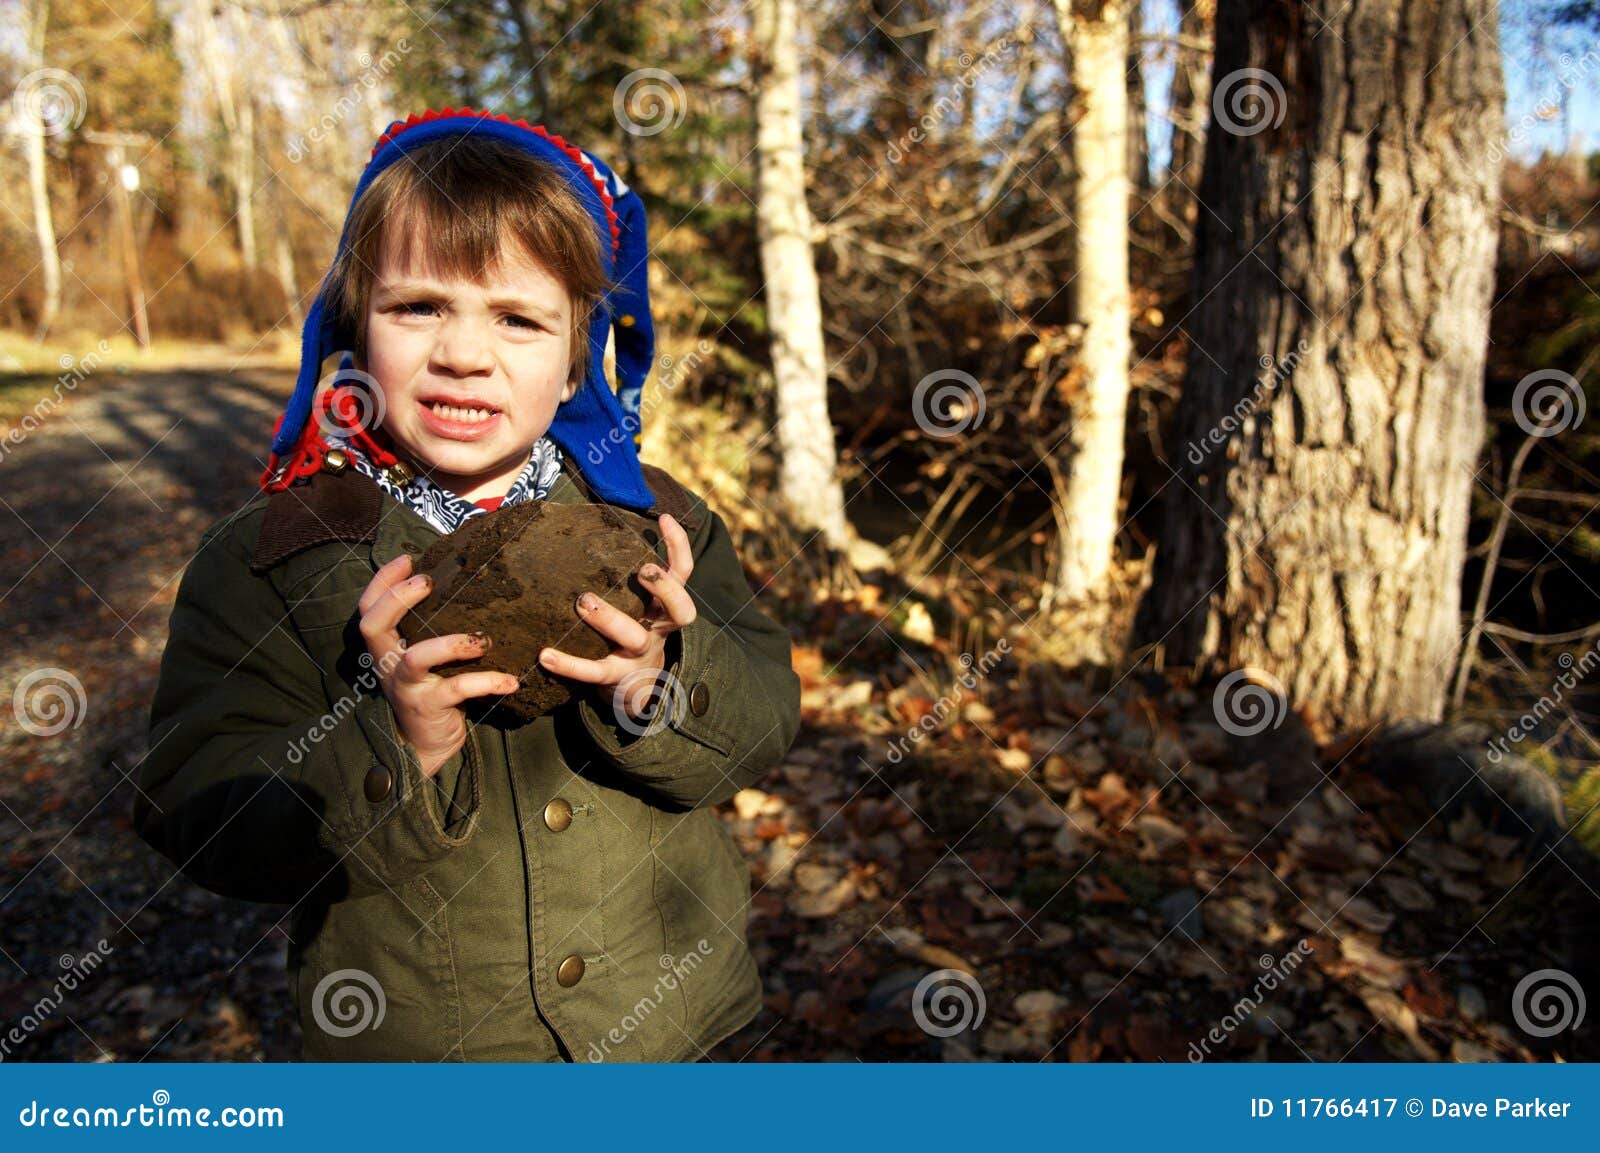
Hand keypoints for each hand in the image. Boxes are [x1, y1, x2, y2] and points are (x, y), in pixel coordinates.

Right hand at [358, 553, 519, 777]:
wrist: (425, 744)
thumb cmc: (430, 688)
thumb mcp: (421, 657)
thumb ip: (427, 627)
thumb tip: (456, 584)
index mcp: (386, 647)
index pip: (367, 608)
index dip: (382, 581)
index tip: (407, 558)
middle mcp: (389, 663)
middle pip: (373, 625)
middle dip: (398, 599)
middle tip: (429, 582)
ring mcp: (406, 686)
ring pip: (418, 657)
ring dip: (452, 643)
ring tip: (481, 640)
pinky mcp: (430, 706)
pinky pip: (457, 690)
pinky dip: (486, 682)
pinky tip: (510, 681)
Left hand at [537, 513, 696, 724]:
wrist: (633, 688)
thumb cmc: (630, 629)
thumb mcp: (637, 602)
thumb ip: (625, 571)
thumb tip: (595, 524)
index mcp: (664, 606)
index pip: (683, 574)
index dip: (679, 547)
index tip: (665, 519)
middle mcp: (659, 629)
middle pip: (680, 611)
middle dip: (664, 589)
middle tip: (643, 569)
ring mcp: (639, 655)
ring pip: (634, 637)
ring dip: (610, 618)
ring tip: (583, 601)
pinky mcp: (614, 676)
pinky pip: (594, 671)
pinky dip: (570, 664)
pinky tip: (545, 655)